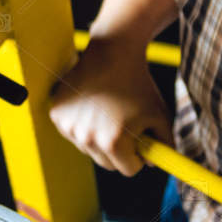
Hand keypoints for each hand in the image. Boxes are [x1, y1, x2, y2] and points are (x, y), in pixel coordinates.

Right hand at [48, 36, 172, 175]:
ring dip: (100, 137)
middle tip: (126, 126)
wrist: (112, 52)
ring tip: (109, 109)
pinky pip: (74, 132)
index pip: (129, 170)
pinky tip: (92, 103)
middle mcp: (87, 139)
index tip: (141, 142)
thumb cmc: (138, 84)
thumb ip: (164, 144)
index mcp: (114, 143)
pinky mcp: (57, 115)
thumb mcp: (159, 114)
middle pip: (107, 165)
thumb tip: (153, 164)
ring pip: (89, 148)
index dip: (139, 157)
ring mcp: (69, 127)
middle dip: (119, 152)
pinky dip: (83, 124)